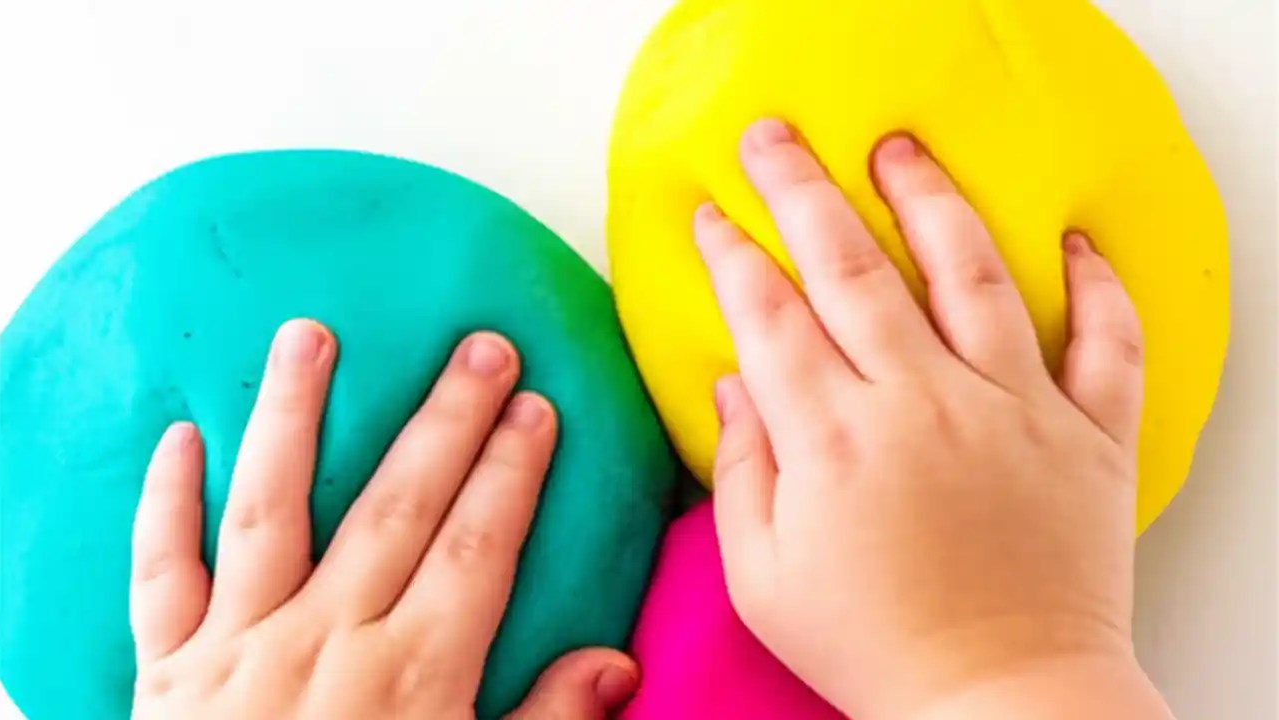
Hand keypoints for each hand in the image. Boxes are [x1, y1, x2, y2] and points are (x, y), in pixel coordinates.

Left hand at [130, 322, 636, 719]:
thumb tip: (615, 662)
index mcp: (411, 676)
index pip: (478, 548)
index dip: (512, 474)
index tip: (537, 409)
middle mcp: (326, 641)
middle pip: (397, 509)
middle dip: (445, 422)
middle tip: (480, 347)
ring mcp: (240, 647)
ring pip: (269, 510)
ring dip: (293, 419)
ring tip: (310, 336)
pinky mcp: (167, 670)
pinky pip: (160, 576)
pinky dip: (162, 506)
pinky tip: (178, 436)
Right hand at [698, 120, 1170, 718]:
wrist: (1000, 703)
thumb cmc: (875, 649)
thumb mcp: (764, 576)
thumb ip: (742, 468)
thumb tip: (732, 383)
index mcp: (833, 442)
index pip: (768, 315)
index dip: (733, 252)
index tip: (714, 212)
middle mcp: (920, 406)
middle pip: (850, 267)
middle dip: (801, 188)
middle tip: (774, 139)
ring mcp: (1011, 412)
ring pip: (970, 272)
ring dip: (927, 199)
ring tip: (898, 150)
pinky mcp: (1086, 436)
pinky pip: (1105, 341)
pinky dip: (1096, 285)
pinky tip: (1072, 241)